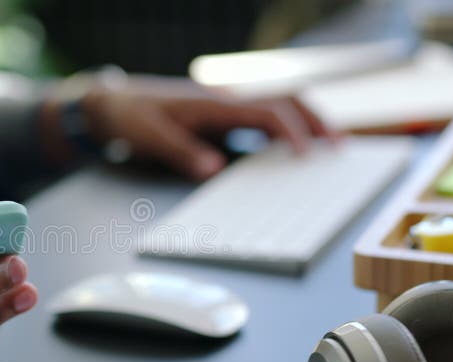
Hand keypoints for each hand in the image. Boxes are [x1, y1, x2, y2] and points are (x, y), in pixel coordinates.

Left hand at [82, 75, 334, 179]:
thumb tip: (215, 169)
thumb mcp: (151, 137)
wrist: (113, 103)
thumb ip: (182, 152)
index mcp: (214, 104)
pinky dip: (284, 129)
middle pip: (284, 101)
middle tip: (340, 146)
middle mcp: (226, 101)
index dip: (292, 130)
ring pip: (277, 106)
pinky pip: (261, 119)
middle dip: (315, 121)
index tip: (307, 154)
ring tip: (331, 145)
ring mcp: (225, 108)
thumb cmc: (131, 118)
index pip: (266, 112)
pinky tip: (292, 149)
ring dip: (306, 121)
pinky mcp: (221, 117)